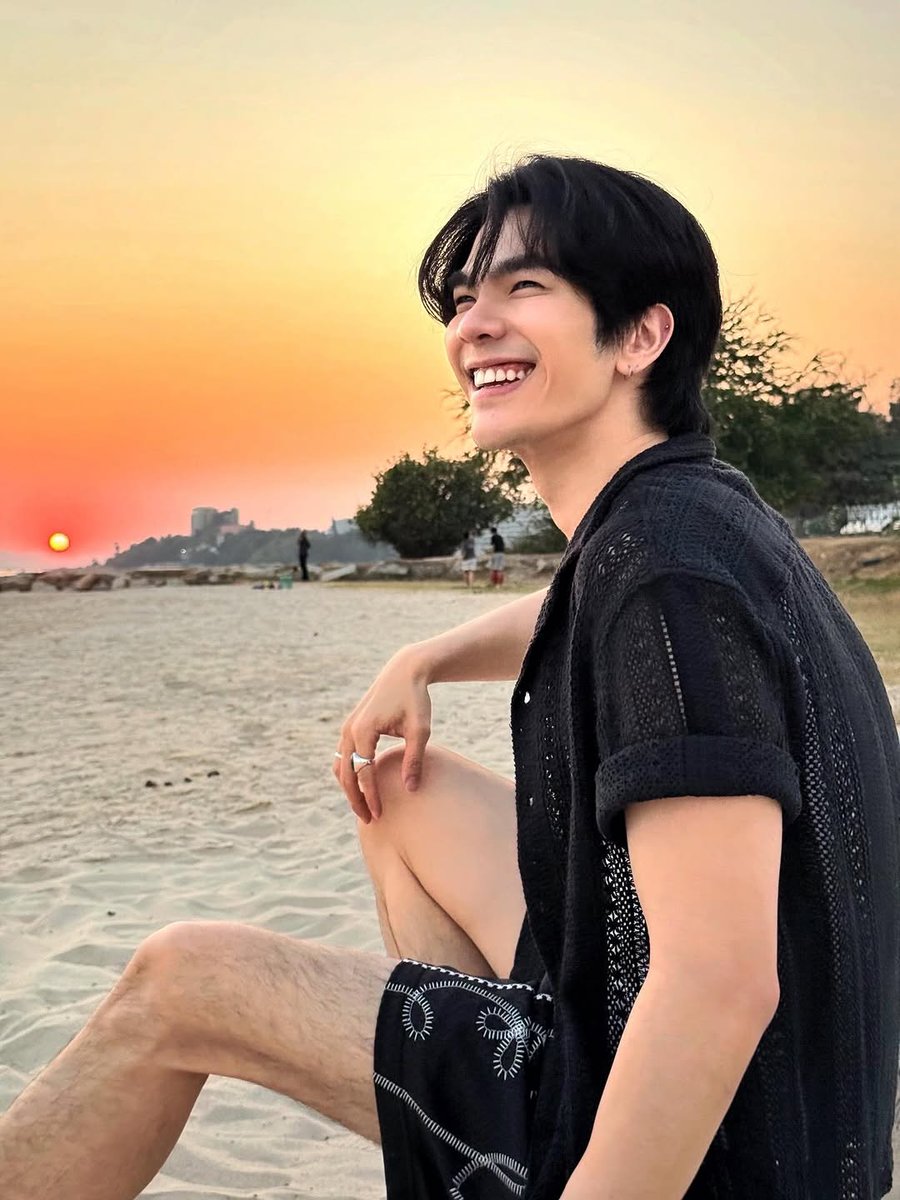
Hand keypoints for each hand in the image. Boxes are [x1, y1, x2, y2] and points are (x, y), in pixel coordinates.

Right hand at [332, 646, 432, 823]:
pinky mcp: (351, 725)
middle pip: (345, 773)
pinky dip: (349, 773)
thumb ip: (414, 760)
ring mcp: (347, 726)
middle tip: (369, 820)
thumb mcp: (420, 730)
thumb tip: (410, 789)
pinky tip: (364, 785)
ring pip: (340, 765)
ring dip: (349, 787)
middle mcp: (350, 729)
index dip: (370, 796)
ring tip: (364, 806)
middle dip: (355, 798)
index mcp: (364, 730)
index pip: (363, 772)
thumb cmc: (415, 699)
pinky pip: (343, 755)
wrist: (405, 671)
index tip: (379, 814)